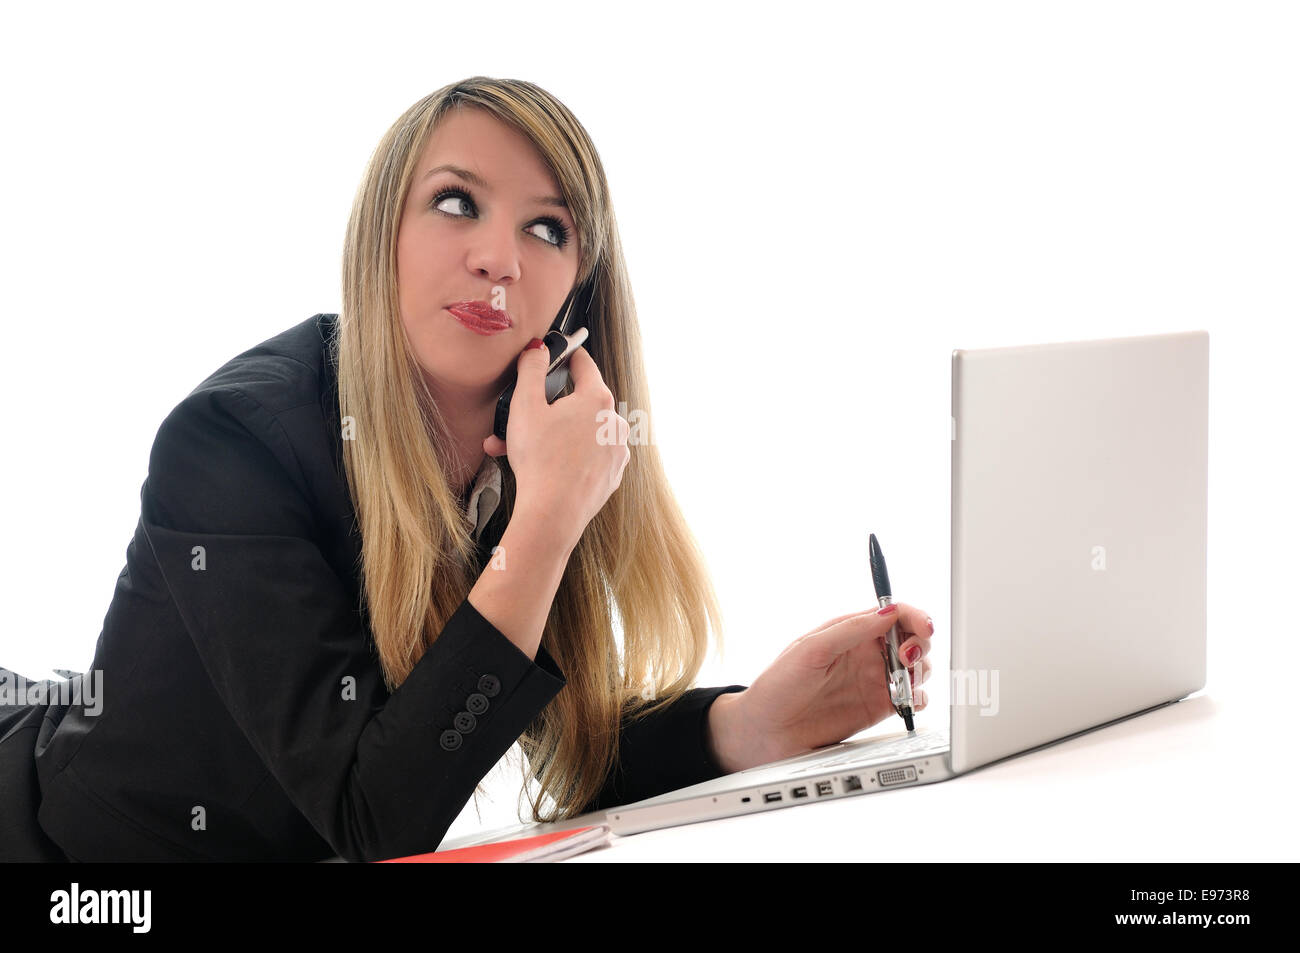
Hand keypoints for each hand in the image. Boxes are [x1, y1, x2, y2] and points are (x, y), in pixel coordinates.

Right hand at [482, 341, 629, 547]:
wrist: (553, 514)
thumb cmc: (540, 460)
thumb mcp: (525, 406)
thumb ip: (531, 368)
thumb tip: (538, 348)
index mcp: (597, 399)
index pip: (584, 364)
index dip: (565, 356)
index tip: (555, 355)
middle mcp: (615, 423)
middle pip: (579, 402)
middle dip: (547, 407)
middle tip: (520, 416)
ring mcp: (616, 451)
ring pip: (579, 432)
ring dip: (550, 435)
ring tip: (517, 448)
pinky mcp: (612, 474)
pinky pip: (586, 456)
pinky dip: (564, 456)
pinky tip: (538, 466)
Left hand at [709, 604, 934, 772]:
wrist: (765, 731)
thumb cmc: (778, 685)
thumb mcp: (810, 649)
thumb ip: (850, 630)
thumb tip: (888, 612)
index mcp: (849, 632)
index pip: (892, 614)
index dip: (913, 616)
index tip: (923, 627)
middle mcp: (865, 654)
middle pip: (912, 639)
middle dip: (920, 645)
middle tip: (907, 659)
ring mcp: (874, 682)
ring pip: (917, 669)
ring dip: (920, 672)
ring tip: (902, 684)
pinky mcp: (878, 710)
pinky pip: (912, 700)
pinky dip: (920, 698)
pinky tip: (908, 701)